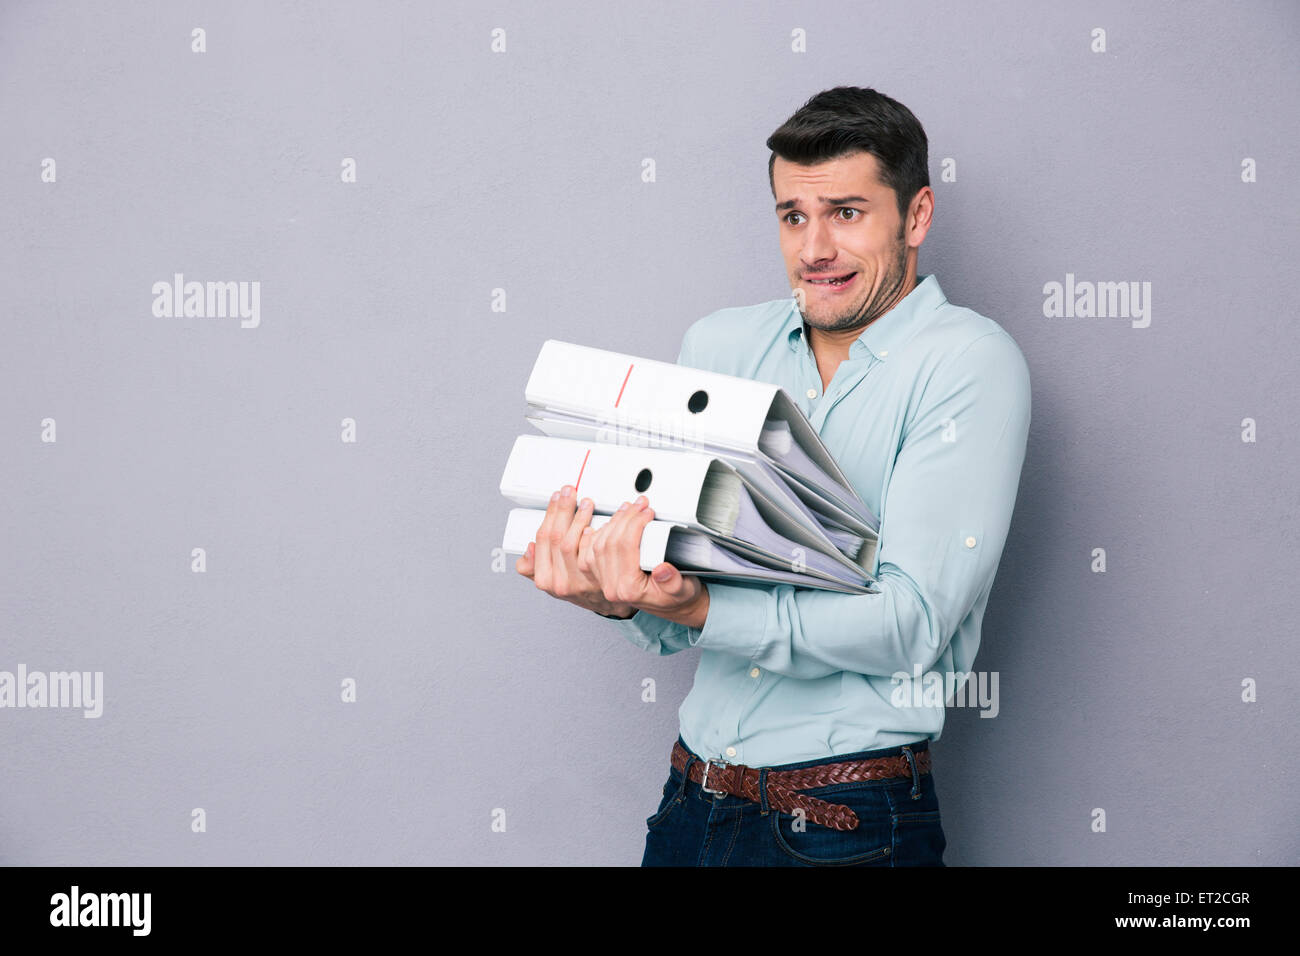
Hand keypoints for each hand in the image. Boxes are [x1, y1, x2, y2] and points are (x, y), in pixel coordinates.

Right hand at [515, 484, 635, 617]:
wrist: (608, 604)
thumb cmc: (580, 587)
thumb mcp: (550, 579)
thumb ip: (535, 566)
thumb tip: (527, 550)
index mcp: (544, 579)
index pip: (543, 539)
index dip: (550, 514)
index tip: (556, 498)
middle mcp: (561, 582)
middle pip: (557, 537)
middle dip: (563, 509)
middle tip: (569, 492)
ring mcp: (580, 581)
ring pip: (574, 541)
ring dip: (581, 518)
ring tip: (587, 503)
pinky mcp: (600, 579)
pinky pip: (594, 551)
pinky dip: (597, 532)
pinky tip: (601, 522)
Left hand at [586, 495, 709, 629]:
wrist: (673, 605)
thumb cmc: (677, 597)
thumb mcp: (684, 589)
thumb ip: (673, 582)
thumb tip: (662, 570)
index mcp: (629, 589)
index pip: (625, 547)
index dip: (635, 524)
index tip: (647, 512)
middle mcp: (612, 587)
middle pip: (608, 543)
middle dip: (624, 518)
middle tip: (639, 506)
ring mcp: (605, 582)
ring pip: (597, 545)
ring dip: (611, 523)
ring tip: (627, 510)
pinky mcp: (602, 576)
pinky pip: (590, 553)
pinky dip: (595, 535)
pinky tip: (604, 524)